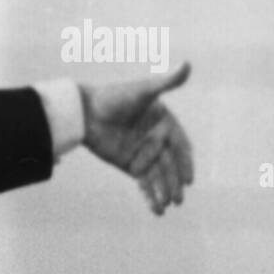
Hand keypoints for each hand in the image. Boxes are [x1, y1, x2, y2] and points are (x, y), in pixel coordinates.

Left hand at [80, 62, 194, 215]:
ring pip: (159, 176)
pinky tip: (156, 210)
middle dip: (176, 183)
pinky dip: (150, 196)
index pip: (180, 146)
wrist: (84, 112)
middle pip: (171, 165)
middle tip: (179, 199)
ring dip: (165, 192)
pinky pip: (144, 183)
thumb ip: (167, 82)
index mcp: (165, 123)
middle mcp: (157, 140)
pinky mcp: (130, 165)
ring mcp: (144, 153)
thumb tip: (187, 63)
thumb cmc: (114, 97)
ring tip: (170, 206)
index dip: (185, 162)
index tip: (189, 179)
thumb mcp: (143, 90)